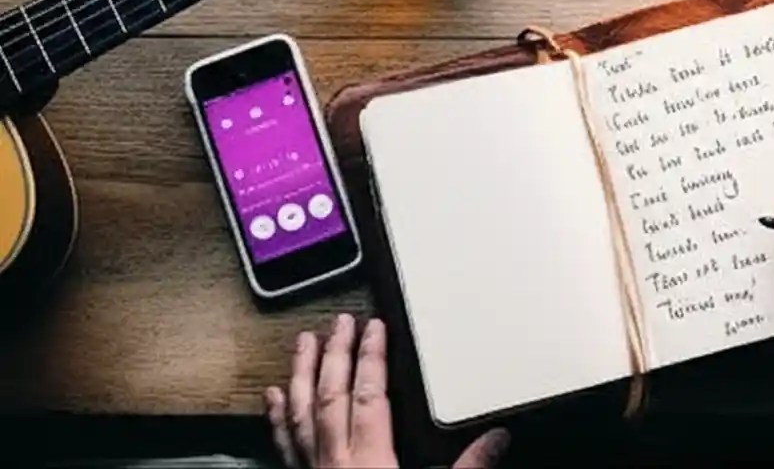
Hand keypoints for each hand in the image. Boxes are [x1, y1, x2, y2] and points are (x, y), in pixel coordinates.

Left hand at [265, 314, 509, 468]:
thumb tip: (497, 438)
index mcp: (369, 463)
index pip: (370, 396)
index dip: (373, 358)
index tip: (376, 328)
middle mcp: (334, 465)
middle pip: (330, 396)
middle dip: (335, 354)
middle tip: (340, 322)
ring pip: (300, 415)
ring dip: (300, 374)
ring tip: (303, 343)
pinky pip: (283, 446)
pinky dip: (277, 419)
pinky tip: (273, 398)